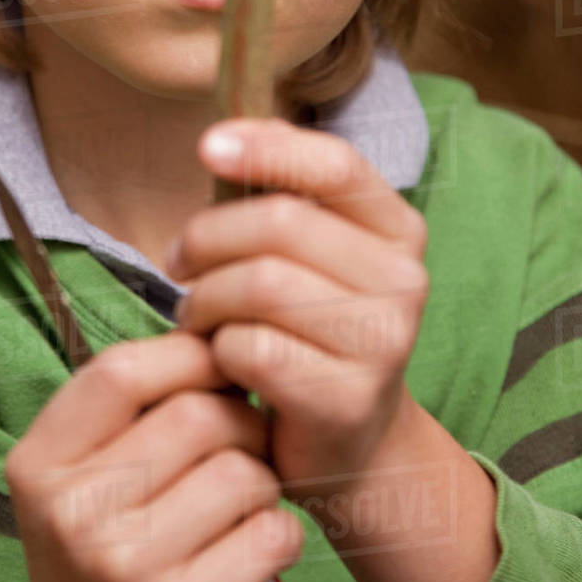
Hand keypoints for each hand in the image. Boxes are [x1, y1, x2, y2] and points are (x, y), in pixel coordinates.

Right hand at [3, 330, 305, 581]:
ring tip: (242, 501)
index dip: (186, 355)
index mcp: (40, 464)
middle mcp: (72, 513)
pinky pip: (272, 533)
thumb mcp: (76, 476)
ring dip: (263, 481)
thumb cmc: (99, 548)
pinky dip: (280, 534)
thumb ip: (127, 409)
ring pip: (244, 473)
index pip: (121, 370)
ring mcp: (125, 567)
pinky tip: (255, 548)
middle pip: (197, 416)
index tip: (215, 366)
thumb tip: (218, 335)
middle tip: (243, 443)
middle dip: (240, 421)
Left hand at [164, 117, 429, 507]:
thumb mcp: (306, 256)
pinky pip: (251, 348)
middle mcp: (403, 280)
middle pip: (280, 223)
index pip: (337, 165)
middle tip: (177, 263)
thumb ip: (278, 195)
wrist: (348, 441)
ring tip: (193, 313)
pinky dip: (217, 349)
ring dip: (205, 297)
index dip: (268, 148)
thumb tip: (222, 139)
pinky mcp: (347, 397)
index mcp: (396, 231)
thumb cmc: (309, 329)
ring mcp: (383, 342)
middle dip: (208, 237)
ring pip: (259, 285)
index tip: (207, 147)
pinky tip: (217, 358)